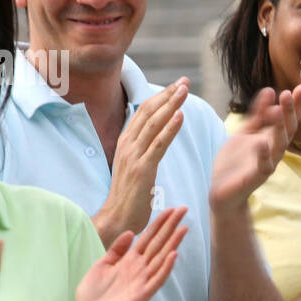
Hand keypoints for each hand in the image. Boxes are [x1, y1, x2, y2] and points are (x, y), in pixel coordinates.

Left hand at [76, 206, 187, 300]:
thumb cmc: (94, 296)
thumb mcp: (101, 266)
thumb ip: (116, 250)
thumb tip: (130, 232)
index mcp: (129, 261)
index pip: (148, 237)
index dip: (159, 223)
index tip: (170, 209)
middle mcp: (139, 269)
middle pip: (158, 243)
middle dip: (170, 226)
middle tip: (184, 209)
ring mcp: (143, 281)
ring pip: (161, 258)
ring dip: (173, 243)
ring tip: (184, 228)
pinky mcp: (142, 295)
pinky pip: (157, 279)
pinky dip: (165, 268)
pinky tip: (173, 255)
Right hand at [95, 78, 187, 244]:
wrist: (117, 219)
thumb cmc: (128, 197)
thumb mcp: (134, 168)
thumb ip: (143, 152)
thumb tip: (154, 140)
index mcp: (125, 143)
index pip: (143, 113)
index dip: (160, 97)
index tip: (175, 86)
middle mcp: (127, 145)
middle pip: (148, 113)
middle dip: (167, 95)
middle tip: (183, 81)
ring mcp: (134, 156)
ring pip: (154, 124)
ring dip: (170, 105)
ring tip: (184, 91)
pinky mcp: (143, 169)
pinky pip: (158, 145)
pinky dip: (170, 129)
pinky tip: (180, 116)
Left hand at [210, 85, 300, 211]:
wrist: (221, 190)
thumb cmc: (235, 161)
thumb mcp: (246, 132)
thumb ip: (258, 114)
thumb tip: (270, 90)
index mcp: (272, 139)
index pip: (289, 120)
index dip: (295, 105)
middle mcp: (274, 151)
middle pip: (288, 130)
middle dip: (289, 112)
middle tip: (288, 93)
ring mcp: (267, 164)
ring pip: (280, 146)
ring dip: (280, 128)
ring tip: (278, 110)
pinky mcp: (255, 178)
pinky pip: (263, 166)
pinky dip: (263, 155)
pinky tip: (261, 142)